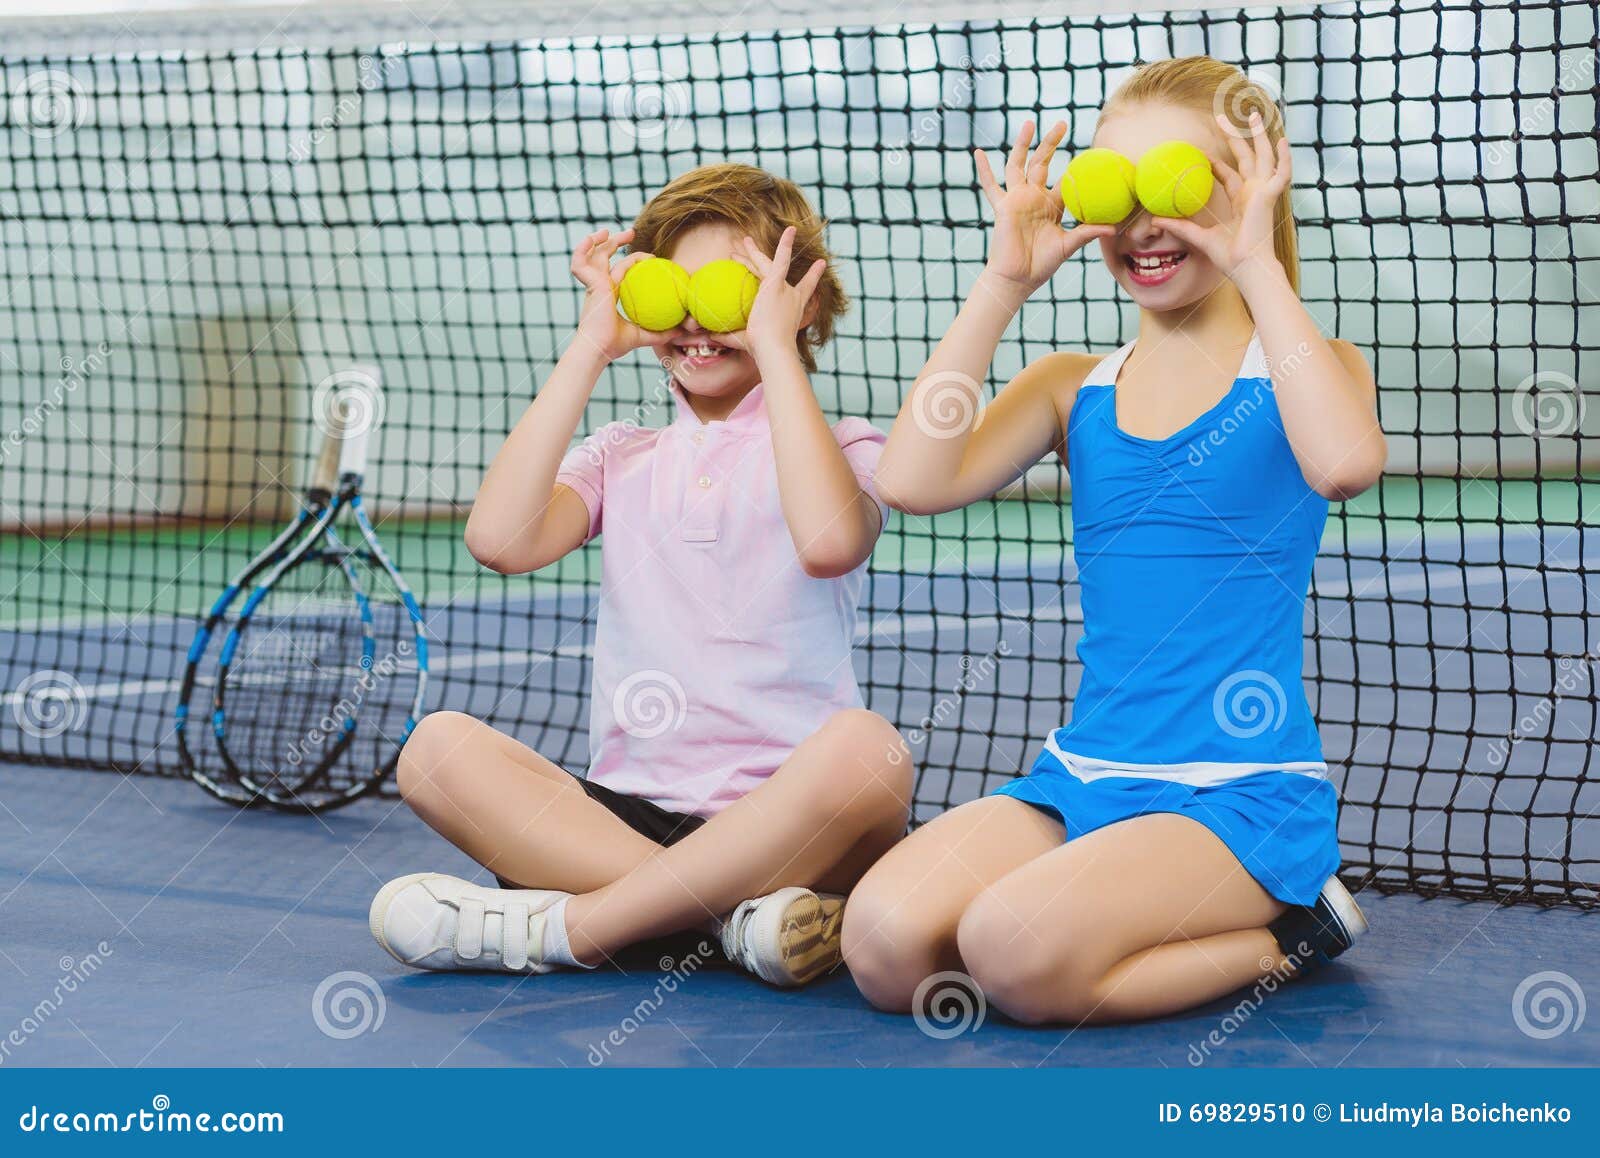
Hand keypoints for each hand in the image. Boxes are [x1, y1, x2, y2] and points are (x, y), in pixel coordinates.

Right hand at [569, 228, 685, 362]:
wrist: (598, 349)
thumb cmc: (614, 345)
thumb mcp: (642, 335)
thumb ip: (661, 332)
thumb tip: (683, 330)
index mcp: (607, 295)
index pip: (615, 272)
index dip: (628, 262)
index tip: (648, 259)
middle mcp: (598, 287)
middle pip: (604, 257)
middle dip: (615, 242)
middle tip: (632, 234)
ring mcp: (593, 284)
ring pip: (593, 255)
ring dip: (599, 240)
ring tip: (611, 231)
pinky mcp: (592, 283)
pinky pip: (581, 262)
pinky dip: (582, 249)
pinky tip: (592, 239)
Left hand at [724, 226, 826, 363]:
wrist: (774, 349)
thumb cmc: (763, 351)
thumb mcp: (742, 341)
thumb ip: (725, 336)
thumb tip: (706, 335)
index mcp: (790, 309)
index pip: (802, 292)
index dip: (811, 278)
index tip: (820, 264)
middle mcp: (791, 297)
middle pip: (780, 272)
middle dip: (782, 257)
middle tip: (788, 241)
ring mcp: (783, 289)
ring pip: (770, 263)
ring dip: (756, 252)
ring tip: (746, 239)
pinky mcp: (776, 283)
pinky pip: (781, 258)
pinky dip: (786, 244)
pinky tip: (790, 229)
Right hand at [976, 120, 1114, 292]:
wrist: (1017, 278)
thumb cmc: (1041, 264)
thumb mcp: (1068, 246)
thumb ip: (1087, 232)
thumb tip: (1114, 228)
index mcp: (1051, 206)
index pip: (1065, 180)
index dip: (1075, 167)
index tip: (1089, 150)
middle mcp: (1034, 198)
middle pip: (1042, 163)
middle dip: (1050, 143)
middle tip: (1062, 123)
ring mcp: (1017, 200)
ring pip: (1018, 165)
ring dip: (1023, 144)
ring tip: (1029, 123)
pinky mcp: (1003, 207)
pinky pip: (990, 186)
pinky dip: (983, 170)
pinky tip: (978, 153)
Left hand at [1151, 112, 1291, 290]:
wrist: (1246, 268)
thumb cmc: (1228, 257)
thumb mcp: (1199, 236)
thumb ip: (1179, 226)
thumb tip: (1154, 220)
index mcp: (1240, 202)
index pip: (1228, 175)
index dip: (1216, 162)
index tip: (1202, 151)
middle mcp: (1253, 193)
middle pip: (1245, 157)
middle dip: (1236, 137)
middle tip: (1222, 118)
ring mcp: (1263, 193)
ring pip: (1263, 156)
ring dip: (1259, 135)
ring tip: (1253, 114)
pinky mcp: (1270, 196)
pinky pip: (1282, 173)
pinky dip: (1285, 157)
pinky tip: (1282, 140)